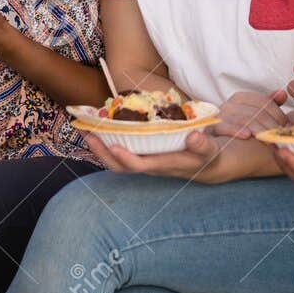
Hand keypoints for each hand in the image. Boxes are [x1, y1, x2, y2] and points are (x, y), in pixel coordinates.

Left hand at [86, 131, 235, 183]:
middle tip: (88, 134)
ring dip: (98, 146)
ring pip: (114, 159)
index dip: (127, 158)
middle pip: (119, 166)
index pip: (141, 166)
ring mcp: (143, 159)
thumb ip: (202, 145)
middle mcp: (149, 164)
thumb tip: (193, 137)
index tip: (115, 146)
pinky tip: (97, 126)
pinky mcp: (140, 153)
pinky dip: (105, 140)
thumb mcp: (209, 151)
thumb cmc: (206, 156)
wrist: (204, 165)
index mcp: (163, 165)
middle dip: (102, 152)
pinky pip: (118, 149)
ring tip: (84, 128)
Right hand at [213, 89, 288, 138]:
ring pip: (245, 119)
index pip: (264, 102)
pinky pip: (225, 126)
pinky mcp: (212, 128)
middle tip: (281, 136)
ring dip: (259, 130)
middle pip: (256, 111)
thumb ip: (269, 105)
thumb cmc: (240, 131)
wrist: (217, 148)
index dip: (278, 115)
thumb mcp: (256, 117)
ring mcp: (220, 116)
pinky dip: (236, 130)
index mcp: (240, 98)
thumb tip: (282, 94)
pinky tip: (247, 135)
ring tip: (270, 139)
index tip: (287, 127)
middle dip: (272, 125)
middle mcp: (229, 104)